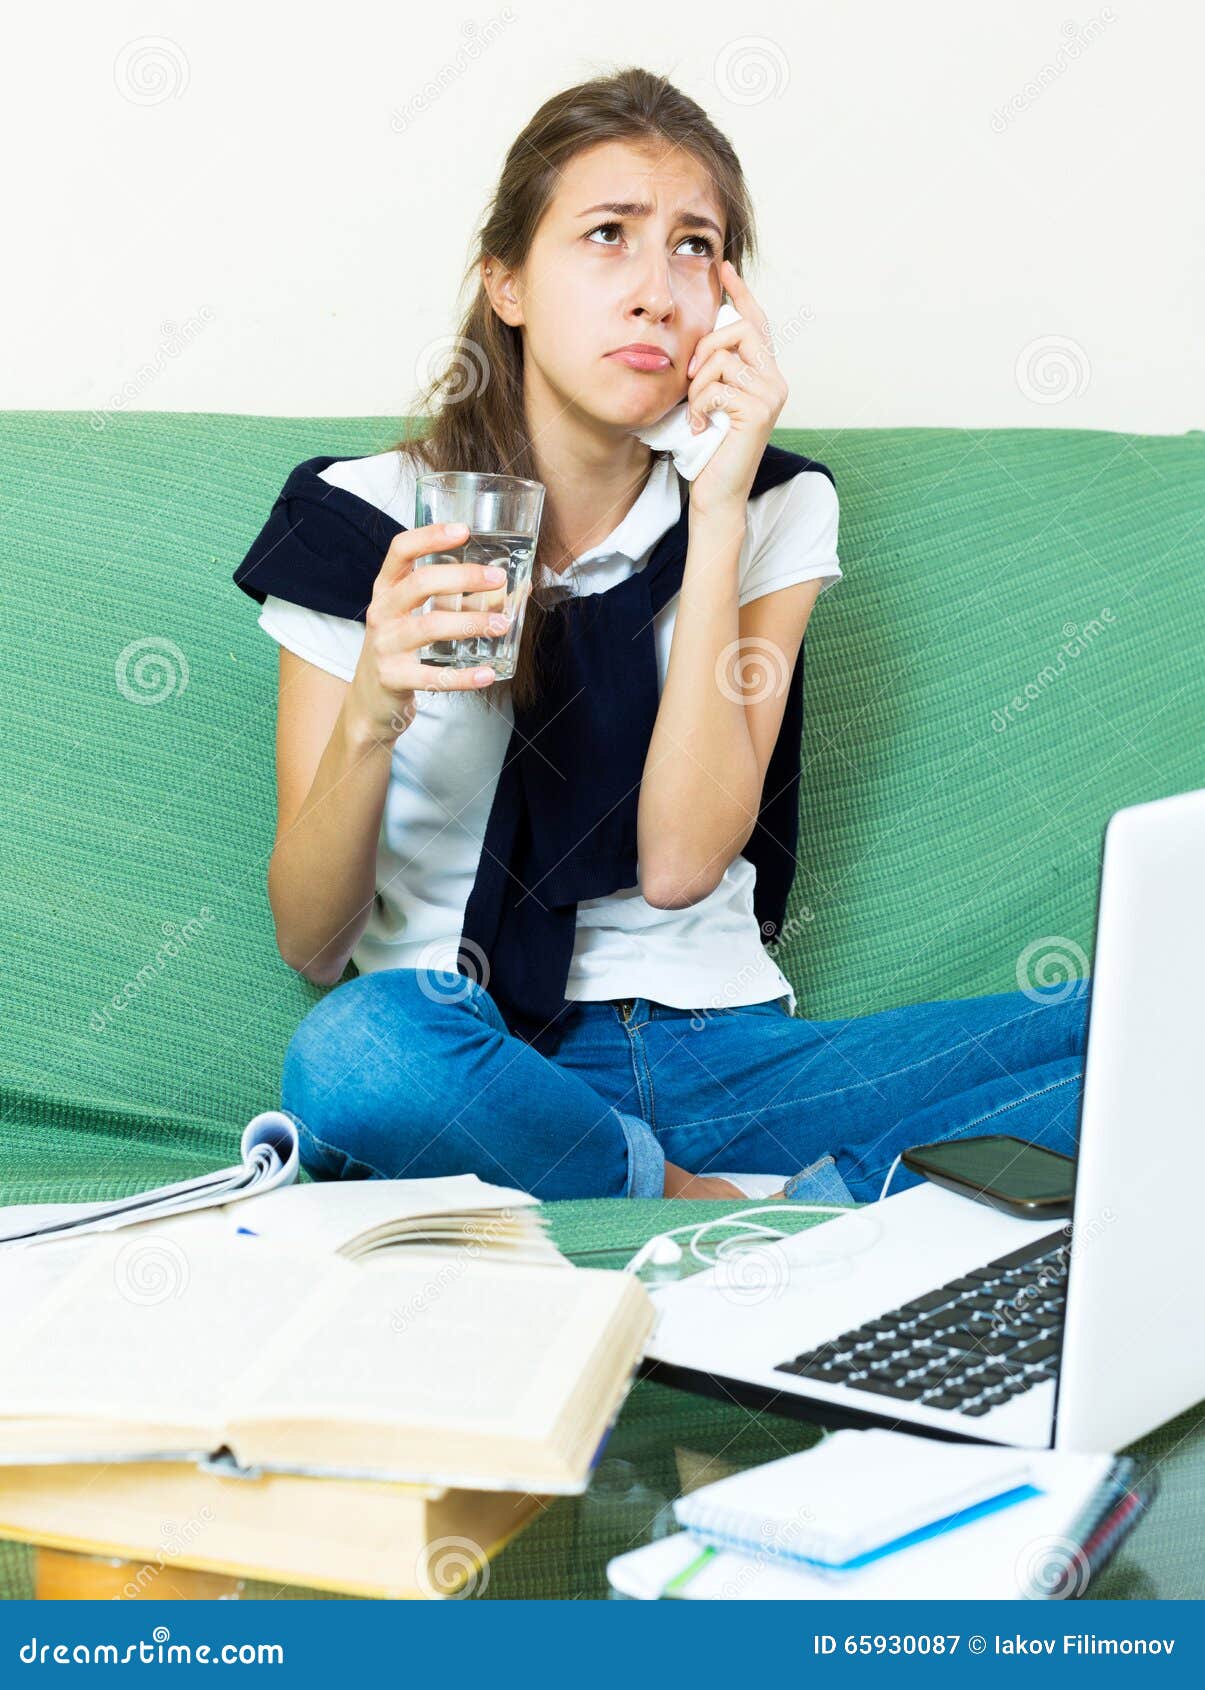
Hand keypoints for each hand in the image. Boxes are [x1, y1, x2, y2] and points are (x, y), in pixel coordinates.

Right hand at [347, 522, 511, 741]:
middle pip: (420, 583)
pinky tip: (488, 674)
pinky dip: (464, 677)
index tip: (464, 530)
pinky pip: (433, 676)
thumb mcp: (414, 616)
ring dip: (471, 623)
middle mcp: (382, 612)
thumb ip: (452, 599)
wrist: (370, 700)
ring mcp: (385, 645)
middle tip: (498, 579)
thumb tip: (512, 587)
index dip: (430, 536)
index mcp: (387, 589)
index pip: (401, 550)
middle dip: (463, 577)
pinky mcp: (393, 678)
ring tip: (502, 624)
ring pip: (430, 627)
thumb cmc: (401, 648)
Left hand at [685, 260, 787, 517]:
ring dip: (699, 386)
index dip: (740, 293)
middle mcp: (775, 380)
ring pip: (724, 358)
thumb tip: (698, 335)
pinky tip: (702, 428)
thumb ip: (711, 368)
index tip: (724, 267)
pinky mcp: (760, 411)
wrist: (716, 494)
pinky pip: (718, 386)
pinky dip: (701, 407)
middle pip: (738, 328)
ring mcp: (771, 394)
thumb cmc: (707, 450)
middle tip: (692, 380)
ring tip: (698, 414)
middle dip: (705, 349)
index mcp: (763, 374)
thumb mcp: (707, 399)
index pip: (755, 322)